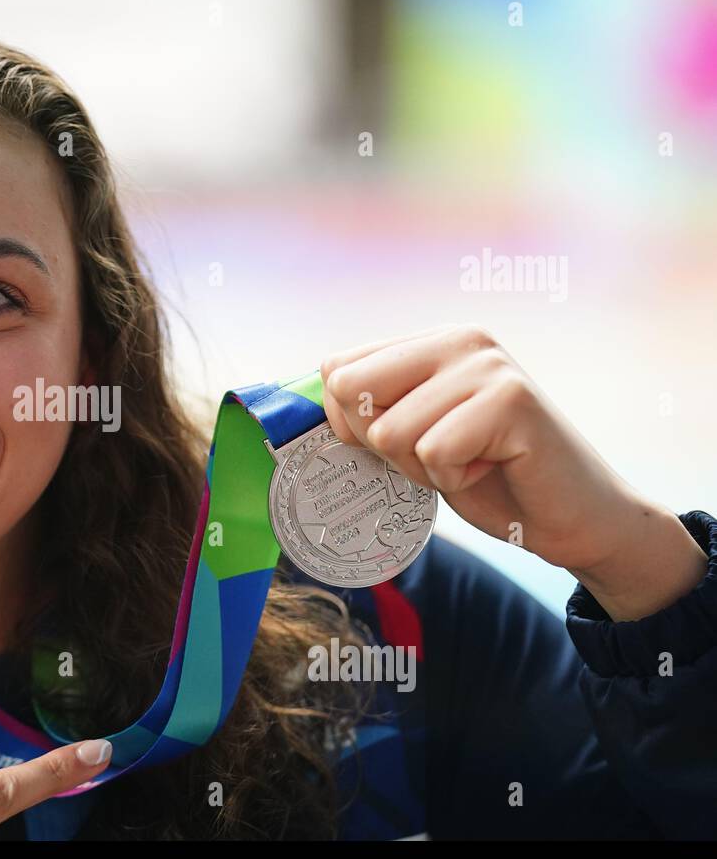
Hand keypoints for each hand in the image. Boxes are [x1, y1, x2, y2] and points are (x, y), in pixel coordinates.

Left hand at [318, 324, 706, 620]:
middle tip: (437, 455)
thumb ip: (368, 413)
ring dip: (423, 468)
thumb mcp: (411, 438)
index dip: (347, 421)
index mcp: (429, 342)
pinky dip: (455, 479)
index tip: (395, 443)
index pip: (337, 368)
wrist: (568, 518)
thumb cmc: (485, 477)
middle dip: (381, 446)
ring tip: (472, 461)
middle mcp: (458, 340)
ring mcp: (485, 365)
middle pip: (350, 392)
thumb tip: (291, 412)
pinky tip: (493, 467)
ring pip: (389, 431)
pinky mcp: (511, 399)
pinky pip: (433, 452)